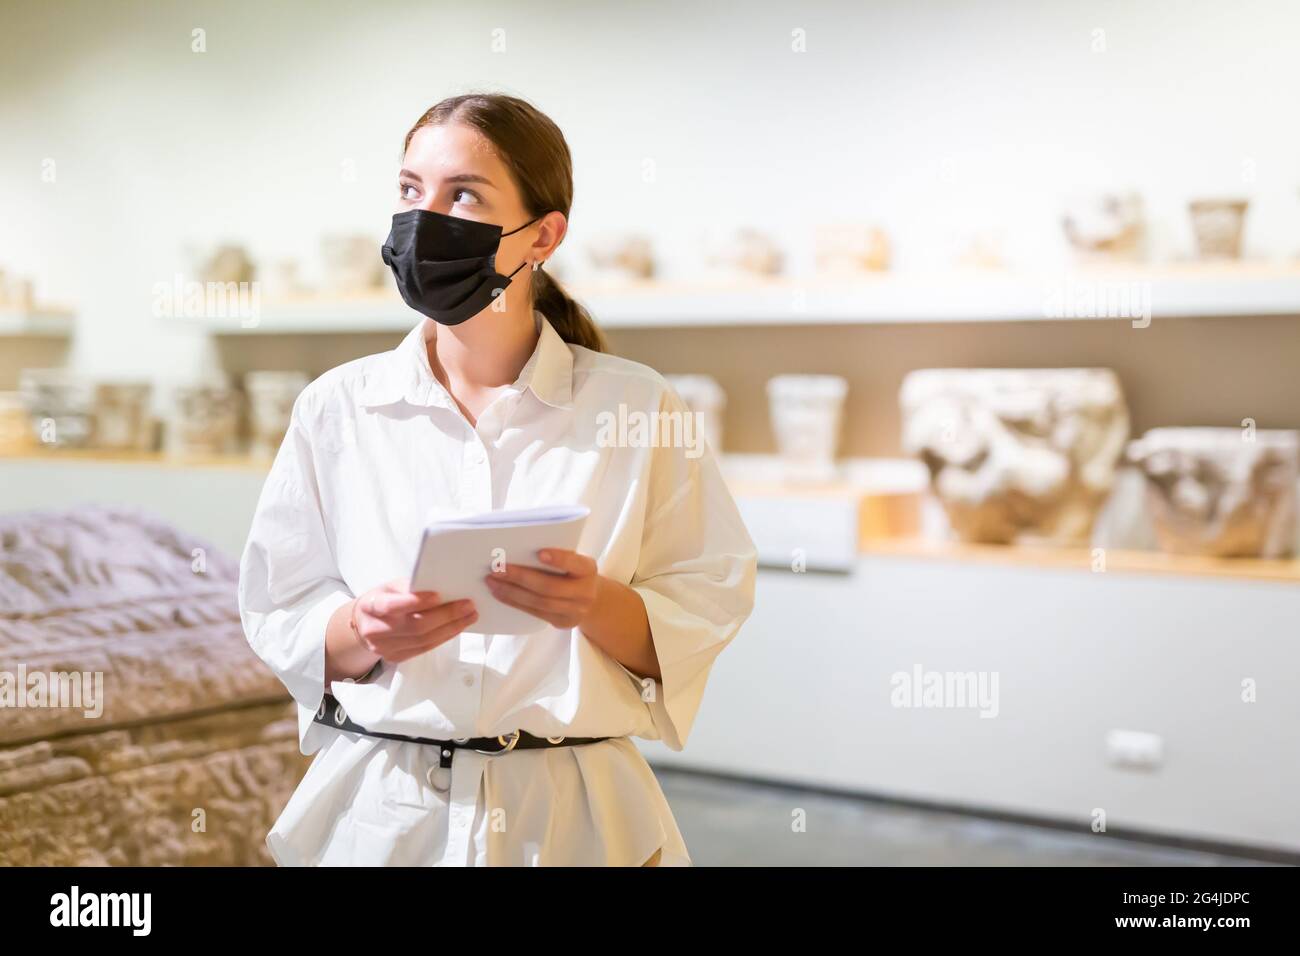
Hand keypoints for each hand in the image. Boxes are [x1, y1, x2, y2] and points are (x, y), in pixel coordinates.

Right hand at [351, 578, 477, 663]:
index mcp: (371, 606)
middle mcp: (375, 630)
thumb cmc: (383, 599)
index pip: (392, 606)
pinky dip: (444, 637)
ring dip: (451, 628)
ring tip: (469, 616)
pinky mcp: (396, 657)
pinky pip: (425, 648)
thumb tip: (441, 584)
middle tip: (468, 605)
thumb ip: (410, 587)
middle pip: (415, 626)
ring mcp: (385, 648)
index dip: (415, 602)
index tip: (438, 595)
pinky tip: (457, 627)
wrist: (364, 624)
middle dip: (446, 615)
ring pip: (423, 640)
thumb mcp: (390, 587)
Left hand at [483, 549, 599, 629]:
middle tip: (498, 568)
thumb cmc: (573, 571)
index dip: (559, 559)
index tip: (539, 553)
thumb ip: (556, 555)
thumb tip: (518, 548)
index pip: (574, 563)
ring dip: (512, 592)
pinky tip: (499, 593)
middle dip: (521, 577)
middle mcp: (585, 592)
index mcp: (588, 569)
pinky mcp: (562, 623)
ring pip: (539, 603)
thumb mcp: (573, 561)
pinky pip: (535, 613)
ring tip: (492, 581)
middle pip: (550, 587)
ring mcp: (575, 611)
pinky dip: (514, 602)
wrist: (591, 599)